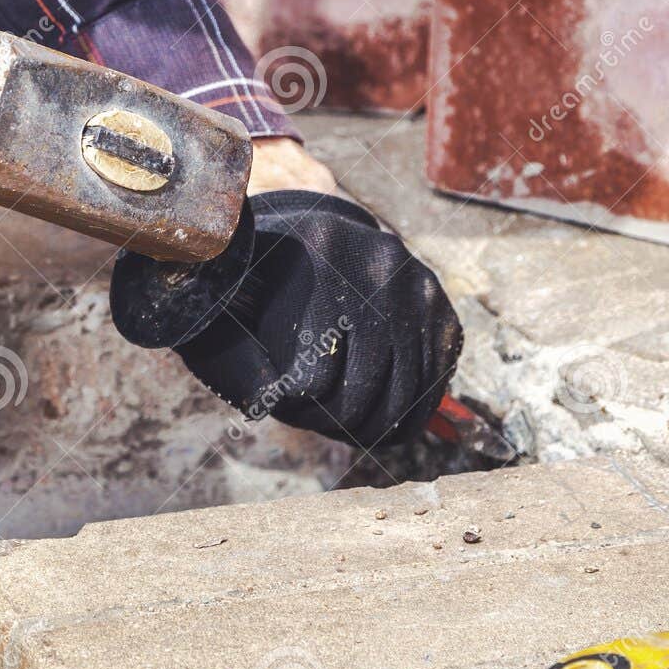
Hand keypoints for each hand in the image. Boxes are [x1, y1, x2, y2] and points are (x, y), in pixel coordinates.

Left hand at [115, 191, 461, 449]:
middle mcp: (376, 261)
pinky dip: (408, 414)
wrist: (301, 241)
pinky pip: (434, 381)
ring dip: (370, 427)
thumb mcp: (229, 312)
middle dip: (330, 423)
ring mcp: (415, 282)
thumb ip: (236, 359)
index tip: (274, 399)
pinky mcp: (439, 304)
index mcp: (314, 250)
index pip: (310, 376)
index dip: (288, 404)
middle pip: (360, 389)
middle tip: (308, 422)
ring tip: (338, 426)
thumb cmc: (254, 286)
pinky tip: (378, 420)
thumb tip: (263, 404)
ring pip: (402, 394)